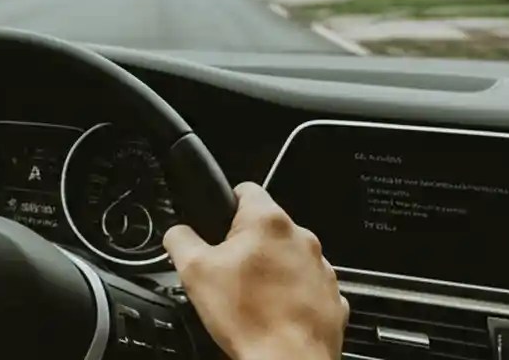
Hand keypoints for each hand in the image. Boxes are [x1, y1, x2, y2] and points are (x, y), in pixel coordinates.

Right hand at [163, 182, 347, 359]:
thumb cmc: (249, 320)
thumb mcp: (193, 271)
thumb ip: (180, 239)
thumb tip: (177, 232)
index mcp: (268, 222)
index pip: (245, 188)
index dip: (226, 203)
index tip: (219, 224)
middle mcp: (301, 238)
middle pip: (266, 227)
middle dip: (246, 244)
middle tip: (227, 272)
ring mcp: (321, 267)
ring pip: (287, 256)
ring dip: (270, 269)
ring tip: (251, 298)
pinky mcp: (331, 295)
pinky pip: (305, 284)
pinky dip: (290, 294)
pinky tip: (273, 312)